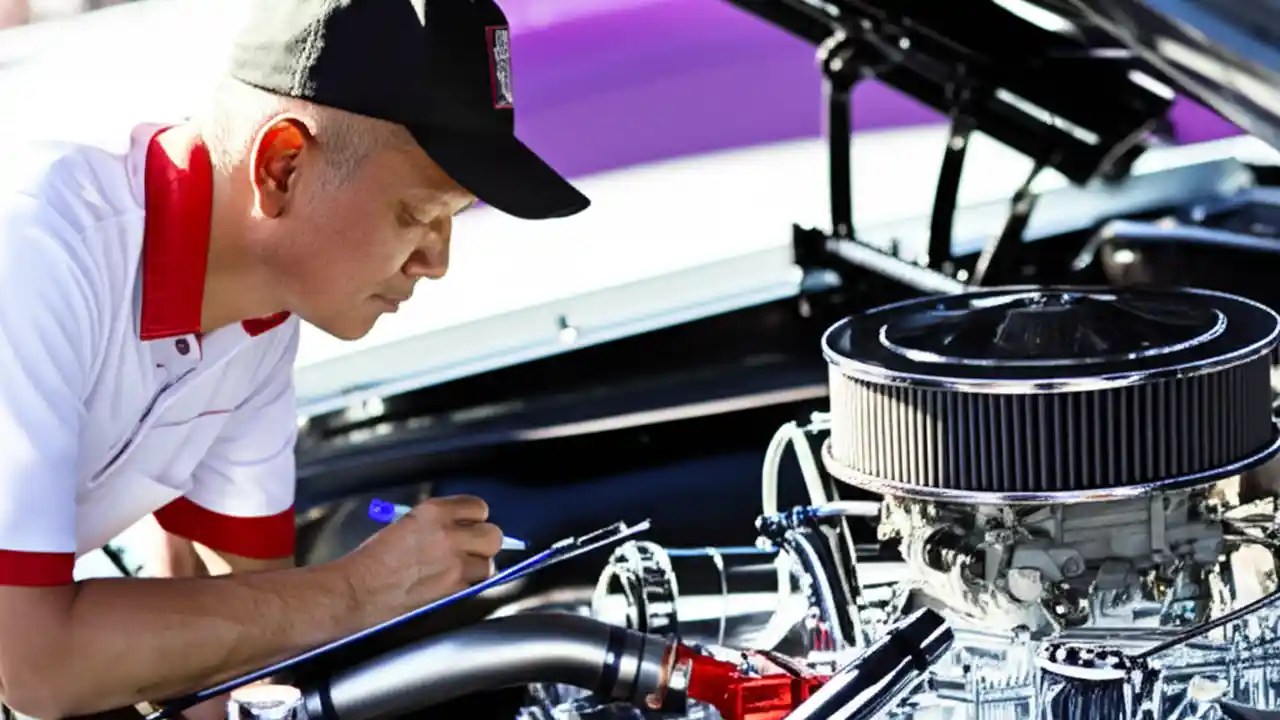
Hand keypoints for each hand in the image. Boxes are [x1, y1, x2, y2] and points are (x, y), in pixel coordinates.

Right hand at [343, 495, 503, 620]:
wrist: (357, 589)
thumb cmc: (372, 558)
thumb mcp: (406, 523)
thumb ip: (437, 522)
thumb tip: (458, 527)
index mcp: (434, 512)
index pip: (478, 507)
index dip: (474, 518)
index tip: (470, 525)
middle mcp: (448, 535)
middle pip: (493, 535)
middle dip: (484, 542)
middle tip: (472, 547)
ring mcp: (453, 564)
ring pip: (488, 564)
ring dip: (478, 567)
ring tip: (461, 569)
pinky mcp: (451, 590)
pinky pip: (473, 585)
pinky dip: (466, 585)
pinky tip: (449, 583)